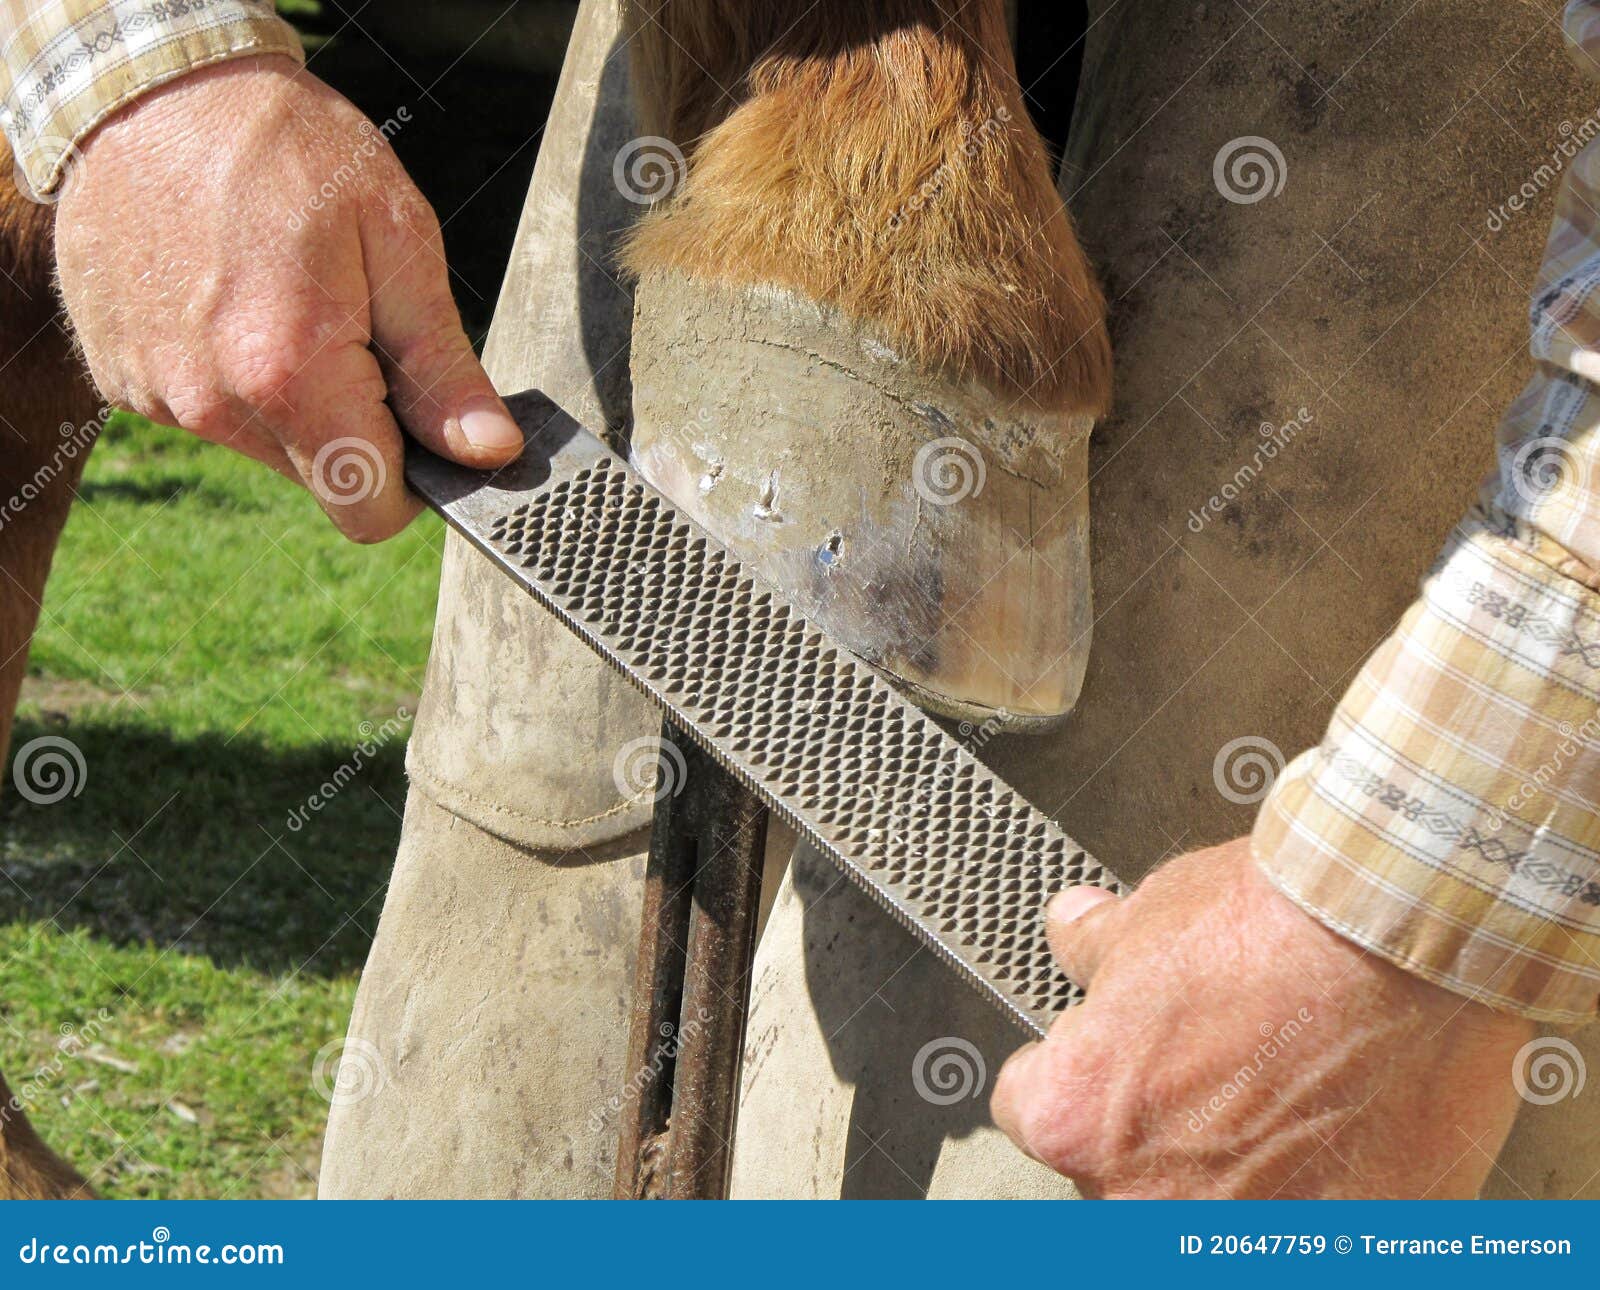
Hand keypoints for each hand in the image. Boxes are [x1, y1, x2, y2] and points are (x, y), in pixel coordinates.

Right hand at [53, 56, 522, 541]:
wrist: (155, 84)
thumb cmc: (289, 148)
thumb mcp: (399, 243)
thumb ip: (443, 369)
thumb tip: (490, 453)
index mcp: (290, 377)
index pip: (371, 510)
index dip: (412, 479)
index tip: (422, 422)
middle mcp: (212, 403)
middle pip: (320, 479)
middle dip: (354, 425)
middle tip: (353, 326)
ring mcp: (157, 393)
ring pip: (263, 445)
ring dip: (291, 396)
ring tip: (286, 297)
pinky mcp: (119, 376)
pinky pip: (205, 408)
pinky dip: (230, 372)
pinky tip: (230, 297)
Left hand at [991, 838, 1534, 1197]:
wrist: (1400, 941)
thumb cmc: (1275, 934)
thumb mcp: (1150, 917)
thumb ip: (1092, 947)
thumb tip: (1076, 934)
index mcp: (1076, 1121)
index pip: (1030, 1110)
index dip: (1069, 1066)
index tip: (1105, 1050)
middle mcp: (1144, 1201)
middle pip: (1119, 1174)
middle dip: (1155, 1125)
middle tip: (1212, 1068)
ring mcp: (1249, 1241)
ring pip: (1211, 1213)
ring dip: (1235, 1169)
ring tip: (1288, 1095)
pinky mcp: (1346, 1253)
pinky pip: (1314, 1232)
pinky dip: (1323, 1194)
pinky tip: (1346, 1127)